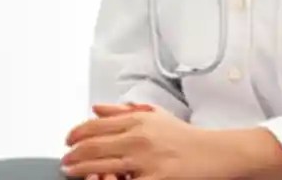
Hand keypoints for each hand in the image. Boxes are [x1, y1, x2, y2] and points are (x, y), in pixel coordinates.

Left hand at [63, 103, 229, 178]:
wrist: (217, 153)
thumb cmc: (187, 137)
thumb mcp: (155, 116)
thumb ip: (123, 111)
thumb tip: (96, 108)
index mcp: (137, 120)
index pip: (96, 125)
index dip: (76, 134)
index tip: (68, 140)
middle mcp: (139, 138)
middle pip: (94, 145)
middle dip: (73, 154)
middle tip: (65, 161)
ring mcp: (146, 160)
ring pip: (102, 165)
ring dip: (81, 170)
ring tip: (71, 172)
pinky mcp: (156, 179)